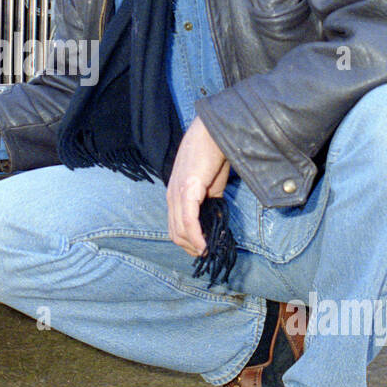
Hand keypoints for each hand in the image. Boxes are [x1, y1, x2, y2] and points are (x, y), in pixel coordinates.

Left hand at [166, 116, 229, 255]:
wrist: (214, 132)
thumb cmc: (213, 155)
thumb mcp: (210, 185)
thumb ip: (209, 202)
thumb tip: (214, 219)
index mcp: (175, 194)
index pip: (175, 226)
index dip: (188, 241)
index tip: (203, 248)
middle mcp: (172, 196)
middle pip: (174, 233)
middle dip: (190, 248)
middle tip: (206, 254)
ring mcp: (177, 193)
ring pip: (180, 230)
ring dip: (193, 245)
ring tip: (206, 251)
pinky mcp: (187, 189)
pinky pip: (188, 220)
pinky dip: (196, 236)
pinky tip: (204, 244)